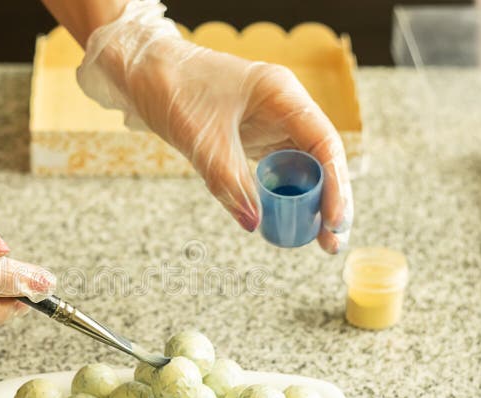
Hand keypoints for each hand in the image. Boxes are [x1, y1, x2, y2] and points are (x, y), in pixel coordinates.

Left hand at [77, 0, 351, 252]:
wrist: (143, 72)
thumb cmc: (173, 90)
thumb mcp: (203, 141)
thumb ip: (229, 182)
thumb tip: (255, 224)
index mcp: (282, 94)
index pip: (324, 144)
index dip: (336, 186)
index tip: (335, 220)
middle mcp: (285, 107)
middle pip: (322, 159)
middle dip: (331, 201)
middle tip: (331, 241)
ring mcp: (272, 122)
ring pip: (304, 168)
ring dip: (311, 203)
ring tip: (318, 240)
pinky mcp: (255, 137)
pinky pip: (280, 170)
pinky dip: (286, 196)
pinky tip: (290, 222)